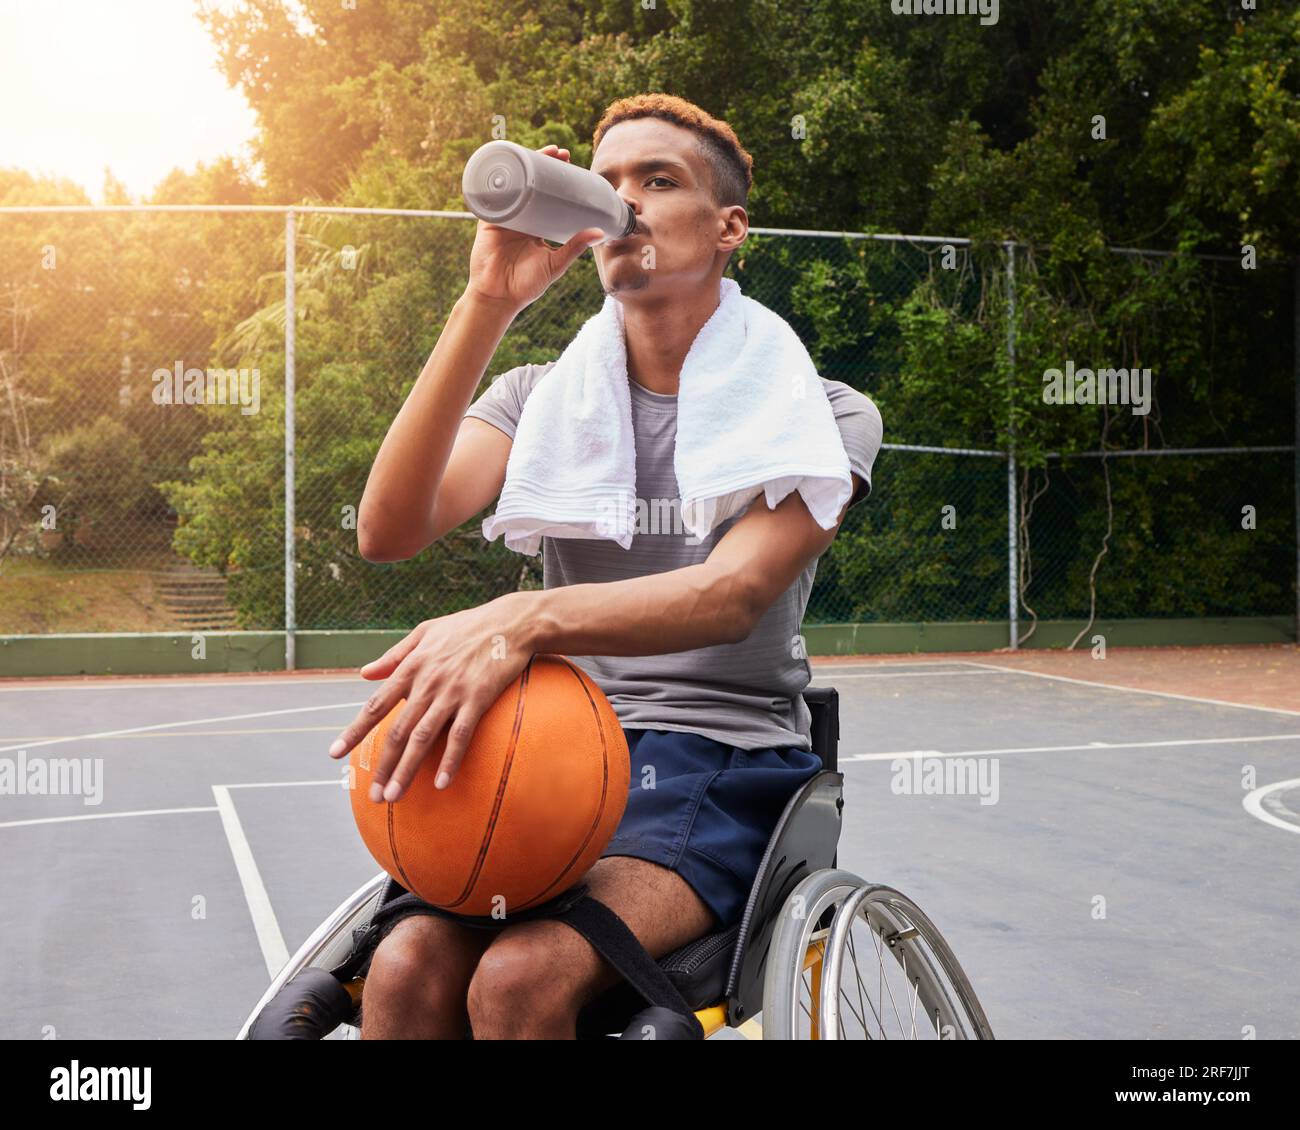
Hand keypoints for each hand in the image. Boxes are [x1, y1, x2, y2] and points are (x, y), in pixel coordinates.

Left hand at [327, 593, 536, 802]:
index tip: (335, 754)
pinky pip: (460, 736)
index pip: (376, 706)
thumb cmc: (466, 626)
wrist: (510, 622)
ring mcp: (452, 692)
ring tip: (394, 797)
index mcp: (411, 667)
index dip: (354, 731)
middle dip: (382, 766)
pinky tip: (442, 783)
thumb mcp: (424, 632)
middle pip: (398, 731)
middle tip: (372, 796)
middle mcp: (427, 683)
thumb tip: (364, 674)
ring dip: (407, 770)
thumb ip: (393, 655)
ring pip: (423, 738)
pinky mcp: (478, 699)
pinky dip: (450, 760)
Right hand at [464, 143, 606, 314]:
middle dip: (544, 165)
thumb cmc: (526, 285)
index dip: (557, 179)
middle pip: (532, 184)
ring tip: (542, 152)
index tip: (570, 164)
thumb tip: (599, 232)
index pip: (549, 195)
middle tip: (560, 153)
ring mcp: (504, 216)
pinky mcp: (489, 220)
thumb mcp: (555, 263)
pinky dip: (498, 180)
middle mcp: (521, 217)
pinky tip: (509, 164)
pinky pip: (493, 195)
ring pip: (514, 184)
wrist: (498, 297)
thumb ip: (574, 247)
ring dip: (525, 165)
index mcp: (536, 226)